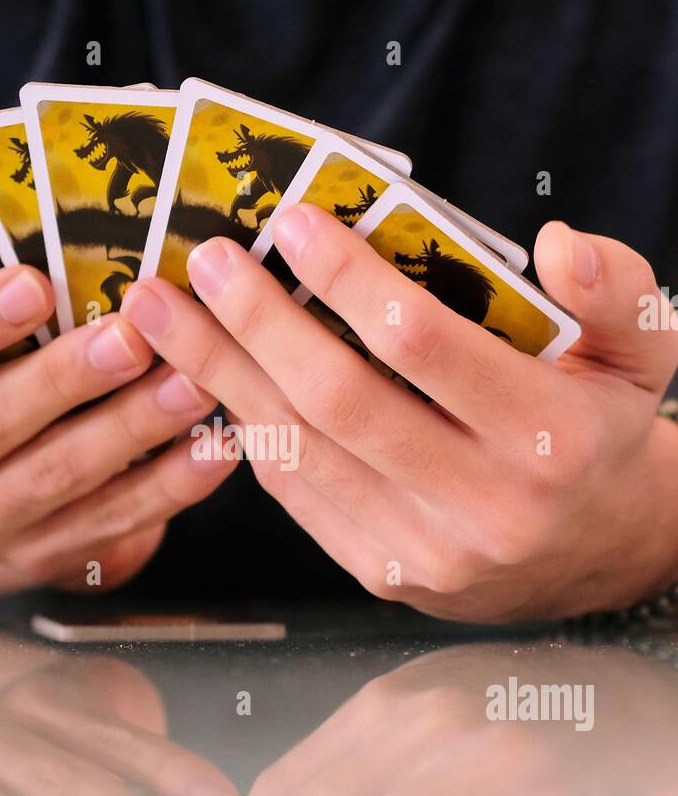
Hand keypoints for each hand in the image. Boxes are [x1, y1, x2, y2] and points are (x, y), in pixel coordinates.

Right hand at [0, 265, 234, 589]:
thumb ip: (1, 322)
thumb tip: (91, 267)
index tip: (34, 283)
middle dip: (68, 378)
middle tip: (138, 336)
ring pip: (54, 481)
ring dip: (132, 430)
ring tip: (193, 384)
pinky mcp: (34, 564)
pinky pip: (107, 526)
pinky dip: (168, 487)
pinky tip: (214, 449)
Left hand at [121, 208, 677, 620]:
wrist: (587, 551)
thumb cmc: (597, 427)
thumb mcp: (640, 349)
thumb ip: (617, 288)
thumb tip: (558, 244)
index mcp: (548, 437)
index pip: (422, 345)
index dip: (346, 280)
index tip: (289, 221)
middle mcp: (483, 507)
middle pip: (339, 401)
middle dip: (259, 323)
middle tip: (204, 260)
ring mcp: (424, 552)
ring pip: (300, 450)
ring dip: (222, 374)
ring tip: (164, 314)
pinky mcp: (381, 574)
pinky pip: (298, 493)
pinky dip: (248, 428)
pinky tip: (210, 375)